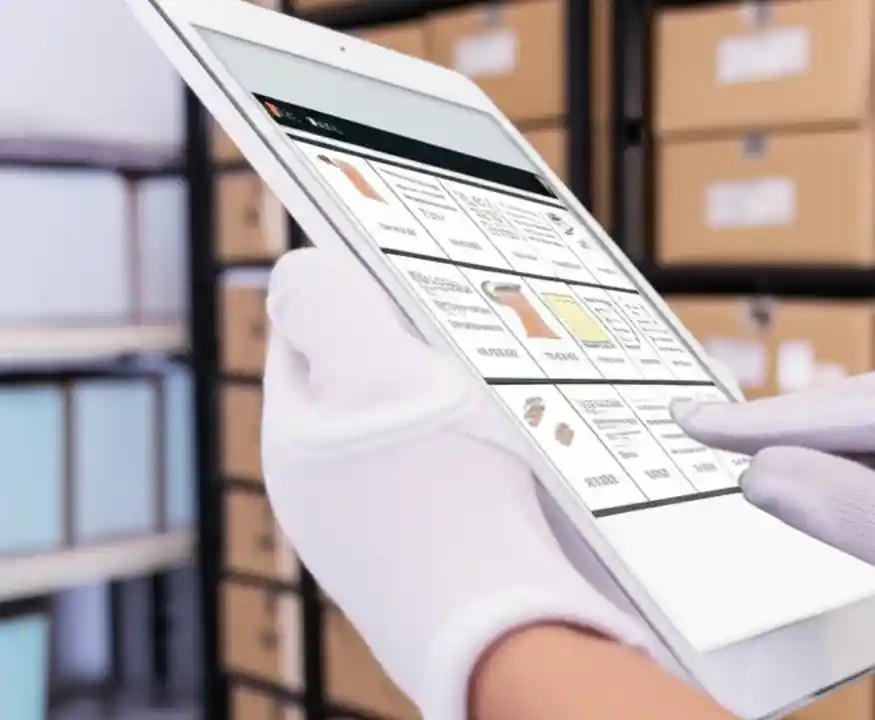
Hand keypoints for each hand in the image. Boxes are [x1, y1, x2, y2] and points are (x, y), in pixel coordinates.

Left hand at [260, 248, 650, 718]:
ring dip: (454, 406)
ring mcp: (378, 536)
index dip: (357, 291)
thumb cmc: (445, 499)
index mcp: (296, 442)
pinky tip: (517, 465)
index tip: (413, 272)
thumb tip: (295, 269)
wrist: (509, 629)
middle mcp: (324, 495)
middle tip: (471, 336)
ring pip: (412, 434)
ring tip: (505, 399)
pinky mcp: (435, 563)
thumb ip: (329, 305)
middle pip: (366, 383)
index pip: (308, 333)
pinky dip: (478, 463)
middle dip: (414, 351)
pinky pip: (450, 486)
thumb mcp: (378, 373)